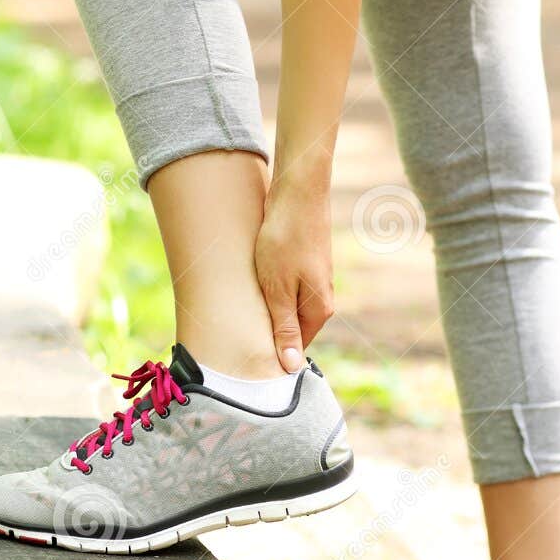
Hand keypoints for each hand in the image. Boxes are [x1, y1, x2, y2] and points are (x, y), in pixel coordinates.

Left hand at [255, 178, 334, 371]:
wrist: (298, 192)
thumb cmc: (285, 240)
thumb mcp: (278, 289)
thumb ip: (284, 328)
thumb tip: (291, 367)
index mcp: (319, 310)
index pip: (296, 347)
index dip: (272, 354)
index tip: (245, 359)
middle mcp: (322, 298)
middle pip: (293, 328)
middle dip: (268, 333)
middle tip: (237, 336)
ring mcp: (315, 280)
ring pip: (288, 307)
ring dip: (267, 310)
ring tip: (241, 310)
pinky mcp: (306, 264)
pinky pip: (287, 288)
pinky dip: (270, 291)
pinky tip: (253, 285)